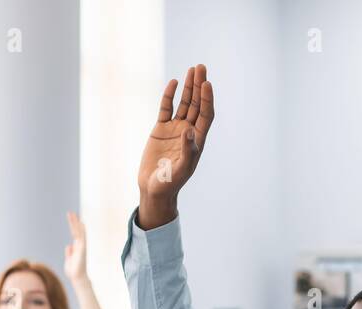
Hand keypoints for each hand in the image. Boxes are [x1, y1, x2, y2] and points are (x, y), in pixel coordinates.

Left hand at [63, 211, 86, 282]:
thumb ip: (69, 252)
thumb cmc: (73, 271)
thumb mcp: (69, 259)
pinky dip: (81, 230)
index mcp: (76, 247)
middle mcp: (80, 245)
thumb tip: (69, 245)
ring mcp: (82, 246)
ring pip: (79, 232)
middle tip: (70, 212)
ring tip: (72, 214)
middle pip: (77, 231)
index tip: (71, 218)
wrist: (77, 277)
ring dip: (75, 223)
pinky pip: (82, 237)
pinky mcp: (82, 249)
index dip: (73, 226)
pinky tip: (80, 224)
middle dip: (74, 221)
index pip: (75, 234)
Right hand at [137, 63, 214, 228]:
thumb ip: (187, 150)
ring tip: (192, 69)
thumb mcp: (181, 170)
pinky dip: (169, 96)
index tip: (206, 83)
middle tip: (200, 67)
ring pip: (184, 103)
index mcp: (197, 140)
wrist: (153, 189)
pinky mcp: (160, 129)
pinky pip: (166, 108)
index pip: (205, 114)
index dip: (207, 99)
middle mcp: (188, 131)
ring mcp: (174, 129)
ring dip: (188, 87)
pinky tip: (173, 83)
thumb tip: (188, 130)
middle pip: (197, 104)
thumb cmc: (170, 183)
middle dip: (199, 86)